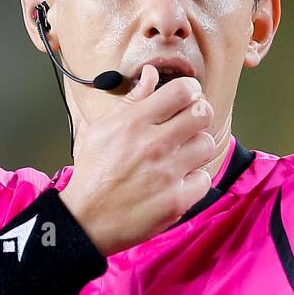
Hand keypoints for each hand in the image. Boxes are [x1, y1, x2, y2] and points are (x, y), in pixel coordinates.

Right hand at [59, 66, 216, 255]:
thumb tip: (151, 74)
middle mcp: (153, 145)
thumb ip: (131, 100)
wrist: (87, 220)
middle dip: (199, 116)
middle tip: (189, 125)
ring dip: (197, 148)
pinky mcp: (177, 200)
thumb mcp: (102, 129)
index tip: (188, 98)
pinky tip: (178, 180)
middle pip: (203, 115)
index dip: (191, 91)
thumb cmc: (93, 173)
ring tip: (182, 155)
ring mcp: (167, 174)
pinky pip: (204, 179)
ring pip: (206, 145)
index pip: (182, 91)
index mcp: (133, 123)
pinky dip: (194, 180)